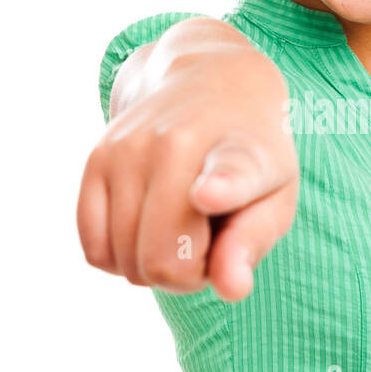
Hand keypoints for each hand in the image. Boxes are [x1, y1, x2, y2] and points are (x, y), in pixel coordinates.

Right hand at [77, 47, 297, 300]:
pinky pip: (95, 252)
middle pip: (162, 262)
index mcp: (242, 153)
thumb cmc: (251, 158)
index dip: (221, 189)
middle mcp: (177, 143)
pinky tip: (146, 227)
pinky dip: (120, 257)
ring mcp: (129, 149)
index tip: (208, 194)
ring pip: (125, 262)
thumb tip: (231, 288)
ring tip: (180, 225)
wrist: (210, 82)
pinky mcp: (95, 159)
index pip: (230, 174)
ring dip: (154, 264)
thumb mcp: (275, 197)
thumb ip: (253, 243)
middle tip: (209, 242)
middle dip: (188, 276)